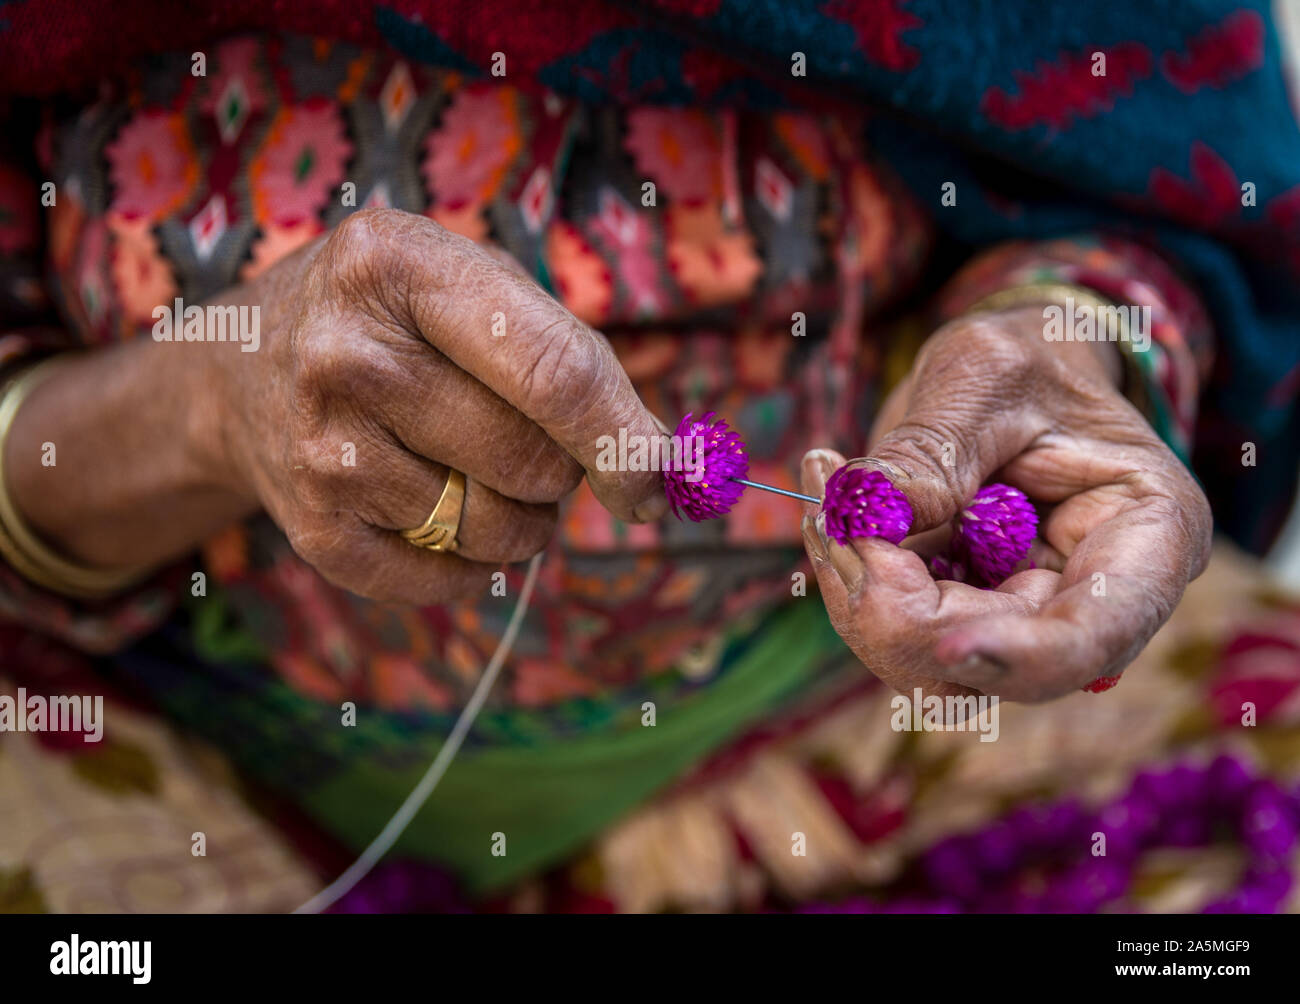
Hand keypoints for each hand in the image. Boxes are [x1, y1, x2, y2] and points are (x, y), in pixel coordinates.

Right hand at [193, 208, 664, 603]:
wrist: (245, 367)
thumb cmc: (396, 320)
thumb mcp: (469, 283)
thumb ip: (570, 356)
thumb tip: (661, 468)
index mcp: (399, 266)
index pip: (552, 371)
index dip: (623, 437)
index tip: (660, 476)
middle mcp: (347, 354)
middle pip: (528, 457)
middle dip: (561, 471)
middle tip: (533, 447)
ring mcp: (321, 447)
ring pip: (493, 526)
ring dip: (522, 521)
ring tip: (485, 477)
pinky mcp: (312, 528)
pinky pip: (446, 579)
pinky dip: (473, 564)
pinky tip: (445, 516)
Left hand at [799, 305, 1211, 701]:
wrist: (1008, 382)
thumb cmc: (1021, 366)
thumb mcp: (981, 374)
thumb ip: (930, 448)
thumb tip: (864, 514)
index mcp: (1148, 536)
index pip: (1093, 634)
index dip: (1019, 656)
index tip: (946, 645)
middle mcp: (1097, 603)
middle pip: (995, 664)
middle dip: (898, 611)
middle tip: (835, 517)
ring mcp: (1029, 623)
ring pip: (933, 665)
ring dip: (862, 599)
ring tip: (830, 484)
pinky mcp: (967, 622)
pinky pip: (899, 635)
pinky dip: (852, 586)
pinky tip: (835, 515)